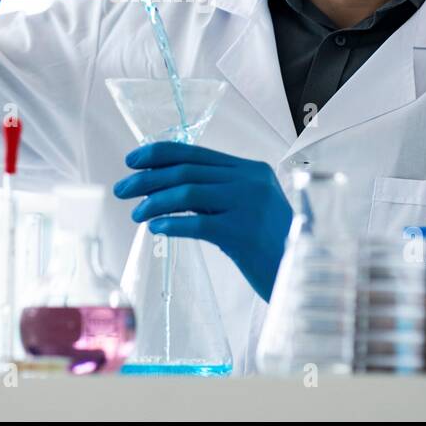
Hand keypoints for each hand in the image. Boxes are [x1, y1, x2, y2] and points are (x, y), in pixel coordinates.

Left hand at [113, 142, 292, 302]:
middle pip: (186, 170)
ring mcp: (248, 206)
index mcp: (250, 170)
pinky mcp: (244, 233)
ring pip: (188, 192)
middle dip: (147, 178)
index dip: (159, 153)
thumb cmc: (272, 245)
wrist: (303, 273)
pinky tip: (156, 228)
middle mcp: (250, 181)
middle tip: (122, 189)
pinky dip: (171, 224)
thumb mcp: (247, 209)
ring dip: (154, 201)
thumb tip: (166, 188)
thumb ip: (217, 194)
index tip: (132, 160)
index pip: (195, 151)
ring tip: (136, 213)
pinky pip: (198, 223)